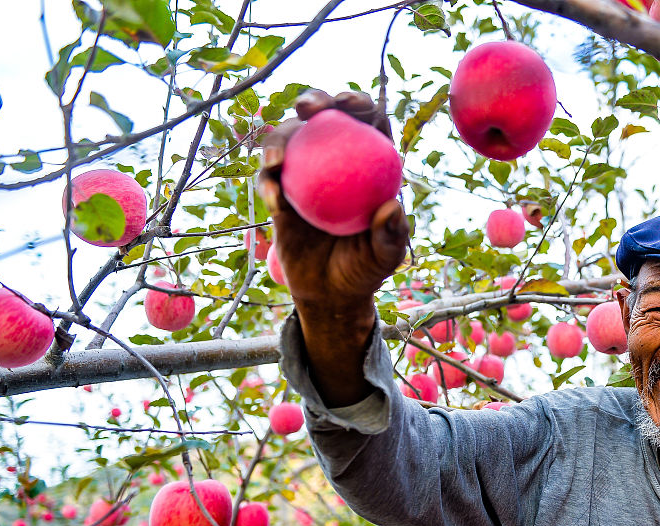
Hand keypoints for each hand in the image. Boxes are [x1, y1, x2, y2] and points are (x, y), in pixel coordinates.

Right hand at [258, 90, 410, 304]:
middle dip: (314, 98)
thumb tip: (392, 206)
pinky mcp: (279, 194)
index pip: (367, 123)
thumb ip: (391, 234)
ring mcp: (304, 175)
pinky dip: (267, 184)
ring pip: (288, 141)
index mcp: (368, 165)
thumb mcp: (385, 257)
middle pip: (323, 118)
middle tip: (307, 108)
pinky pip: (268, 180)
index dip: (359, 103)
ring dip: (278, 139)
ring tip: (276, 161)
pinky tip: (273, 198)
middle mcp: (335, 162)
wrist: (329, 293)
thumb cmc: (364, 270)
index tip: (351, 105)